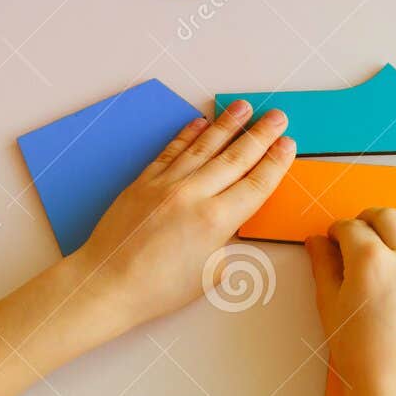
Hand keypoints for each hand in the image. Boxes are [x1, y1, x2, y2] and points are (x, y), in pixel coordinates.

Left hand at [65, 101, 293, 339]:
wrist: (107, 283)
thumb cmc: (159, 289)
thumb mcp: (209, 274)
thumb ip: (225, 244)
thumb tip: (228, 225)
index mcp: (216, 222)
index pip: (256, 184)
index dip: (275, 162)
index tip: (288, 144)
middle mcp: (194, 195)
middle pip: (236, 158)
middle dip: (260, 135)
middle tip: (278, 116)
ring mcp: (167, 184)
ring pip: (204, 146)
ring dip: (227, 125)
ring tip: (244, 107)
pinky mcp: (144, 181)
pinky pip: (172, 151)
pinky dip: (188, 134)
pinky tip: (201, 122)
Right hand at [305, 208, 395, 395]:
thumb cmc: (359, 355)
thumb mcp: (330, 307)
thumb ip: (323, 267)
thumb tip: (317, 242)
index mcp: (371, 262)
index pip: (351, 228)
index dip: (336, 230)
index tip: (331, 239)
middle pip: (387, 216)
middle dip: (366, 219)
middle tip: (352, 233)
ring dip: (393, 230)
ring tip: (377, 248)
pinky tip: (395, 269)